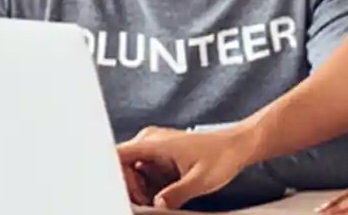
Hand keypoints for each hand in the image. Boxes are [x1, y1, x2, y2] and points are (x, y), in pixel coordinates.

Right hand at [116, 126, 255, 209]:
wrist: (236, 147)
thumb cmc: (221, 156)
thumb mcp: (200, 180)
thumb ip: (175, 194)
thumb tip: (156, 205)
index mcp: (154, 142)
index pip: (117, 155)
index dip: (112, 174)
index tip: (118, 192)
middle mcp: (149, 143)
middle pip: (121, 169)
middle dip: (130, 190)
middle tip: (146, 205)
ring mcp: (153, 151)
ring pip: (131, 175)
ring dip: (140, 192)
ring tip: (159, 200)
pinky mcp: (159, 160)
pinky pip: (143, 177)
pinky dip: (149, 190)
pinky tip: (163, 197)